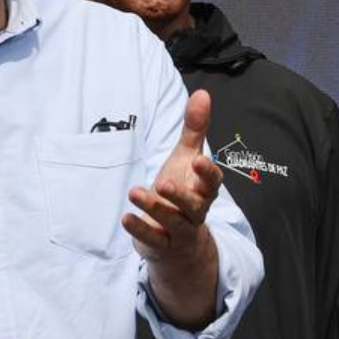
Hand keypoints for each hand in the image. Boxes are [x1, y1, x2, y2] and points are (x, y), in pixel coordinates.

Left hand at [124, 89, 221, 265]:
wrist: (178, 240)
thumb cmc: (182, 192)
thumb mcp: (186, 159)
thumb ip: (195, 129)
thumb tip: (203, 94)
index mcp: (203, 190)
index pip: (212, 182)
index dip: (207, 173)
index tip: (198, 160)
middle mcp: (196, 211)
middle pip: (194, 206)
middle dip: (179, 195)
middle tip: (163, 183)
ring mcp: (180, 230)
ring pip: (173, 222)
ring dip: (154, 208)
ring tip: (135, 192)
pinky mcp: (162, 244)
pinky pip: (154, 239)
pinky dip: (141, 229)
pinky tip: (126, 218)